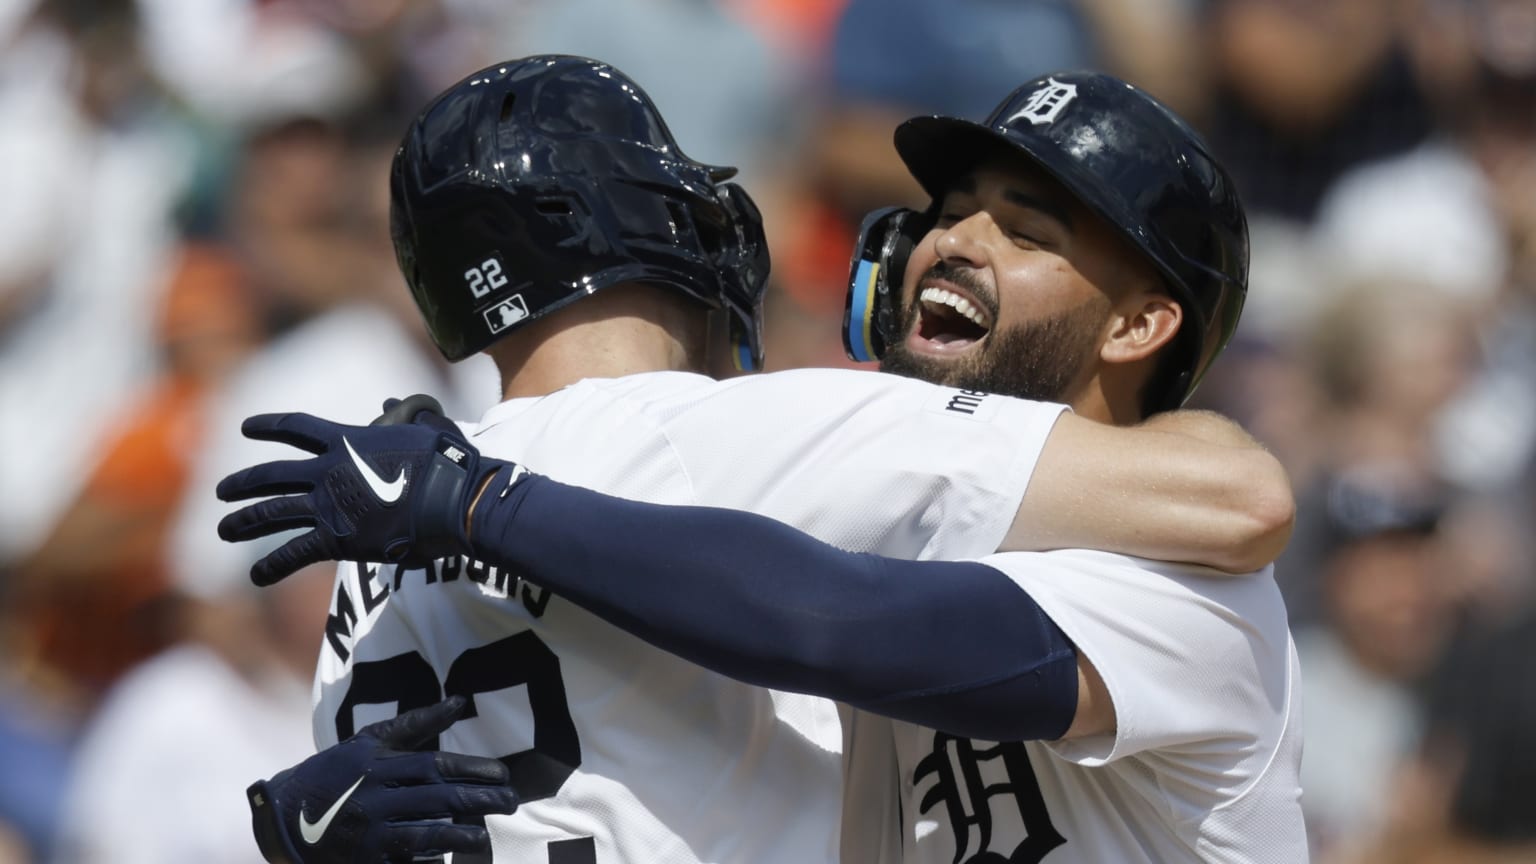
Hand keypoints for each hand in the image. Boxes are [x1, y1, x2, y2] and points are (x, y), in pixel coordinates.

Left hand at [216, 401, 512, 585]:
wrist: (450, 500)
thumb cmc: (446, 463)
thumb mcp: (425, 428)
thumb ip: (403, 417)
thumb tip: (391, 405)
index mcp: (347, 439)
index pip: (296, 427)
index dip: (268, 426)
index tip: (245, 428)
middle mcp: (328, 470)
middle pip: (273, 476)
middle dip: (244, 484)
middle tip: (223, 491)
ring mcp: (328, 505)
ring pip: (273, 513)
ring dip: (244, 522)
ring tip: (224, 529)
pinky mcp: (337, 538)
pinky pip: (295, 553)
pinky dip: (272, 566)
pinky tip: (256, 576)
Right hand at [248, 696, 517, 863]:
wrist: (283, 816)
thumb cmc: (335, 773)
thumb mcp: (369, 743)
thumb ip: (416, 724)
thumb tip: (460, 701)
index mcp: (377, 765)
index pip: (436, 766)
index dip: (473, 770)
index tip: (503, 774)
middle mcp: (373, 798)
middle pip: (438, 798)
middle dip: (480, 799)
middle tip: (511, 801)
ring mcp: (367, 834)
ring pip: (424, 834)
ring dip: (461, 835)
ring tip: (485, 836)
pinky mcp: (363, 861)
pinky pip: (403, 860)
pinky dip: (428, 859)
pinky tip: (451, 858)